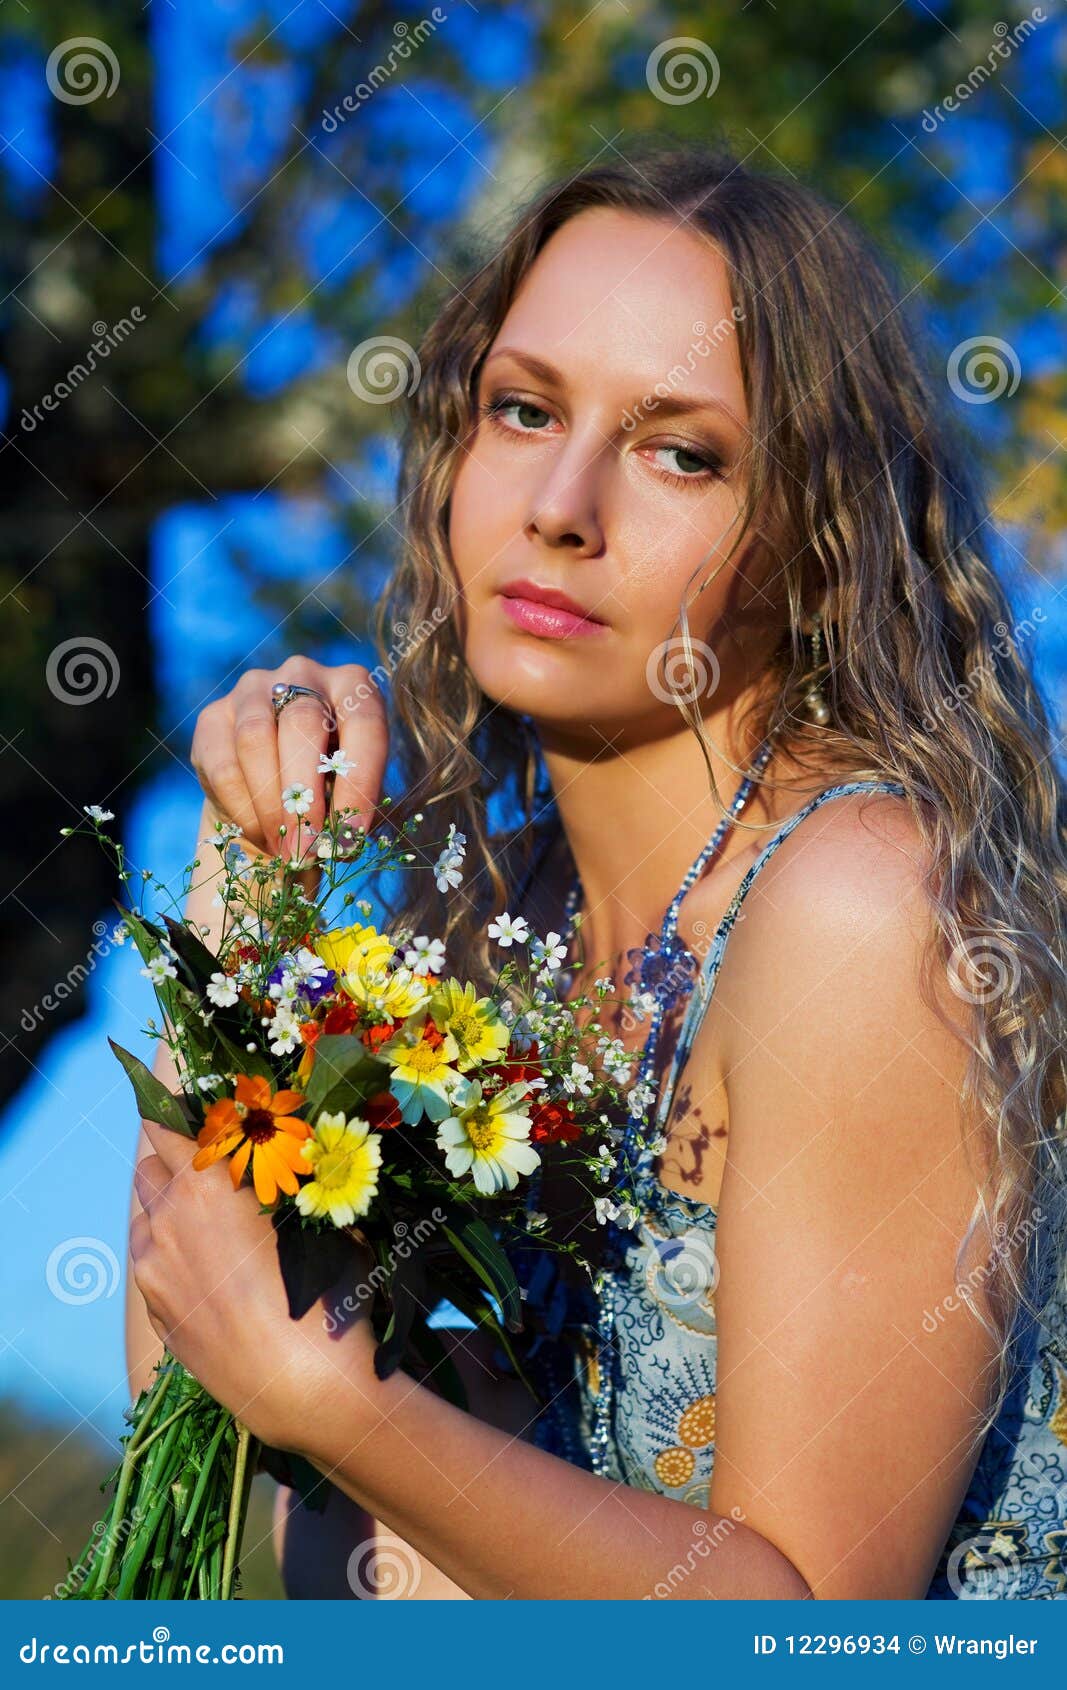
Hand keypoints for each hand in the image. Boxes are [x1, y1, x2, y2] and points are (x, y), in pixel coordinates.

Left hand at [130, 1119, 382, 1453]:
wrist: (304, 1386)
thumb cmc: (326, 1293)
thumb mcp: (321, 1221)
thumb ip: (288, 1184)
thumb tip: (287, 1164)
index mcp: (209, 1179)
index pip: (174, 1121)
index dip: (193, 1117)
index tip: (215, 1122)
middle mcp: (170, 1215)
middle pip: (149, 1162)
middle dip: (175, 1160)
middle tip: (214, 1173)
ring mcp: (153, 1266)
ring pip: (144, 1216)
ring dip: (168, 1210)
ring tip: (212, 1231)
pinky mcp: (154, 1309)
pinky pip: (150, 1264)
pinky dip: (169, 1257)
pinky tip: (210, 1277)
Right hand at [190, 657, 387, 864]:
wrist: (275, 783)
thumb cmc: (330, 786)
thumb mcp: (353, 791)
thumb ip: (352, 809)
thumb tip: (342, 842)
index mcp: (353, 686)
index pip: (364, 725)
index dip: (359, 782)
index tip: (351, 836)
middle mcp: (303, 674)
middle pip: (302, 723)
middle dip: (304, 796)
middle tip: (307, 850)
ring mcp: (253, 689)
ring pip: (255, 741)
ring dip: (270, 806)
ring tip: (285, 851)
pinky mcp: (213, 715)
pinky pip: (223, 764)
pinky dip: (242, 808)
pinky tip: (259, 834)